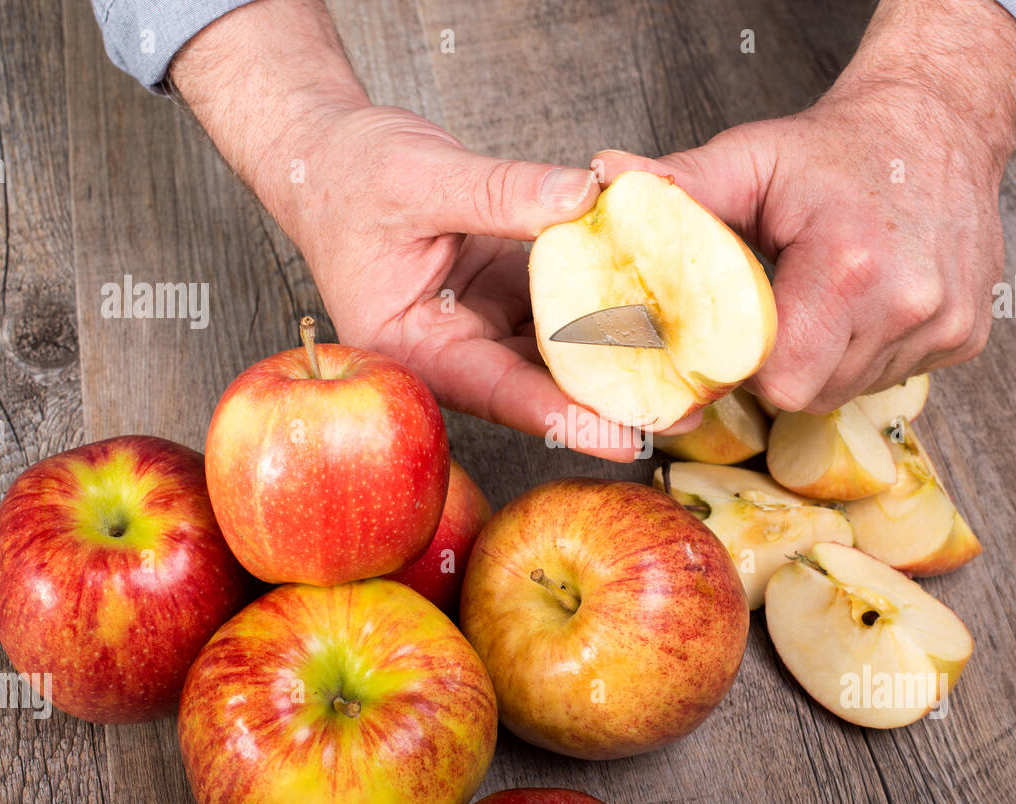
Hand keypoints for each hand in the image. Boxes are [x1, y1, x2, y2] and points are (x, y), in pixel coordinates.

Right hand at [172, 0, 665, 460]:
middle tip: (683, 413)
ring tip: (686, 368)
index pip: (499, 393)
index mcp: (412, 351)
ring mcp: (482, 328)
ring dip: (618, 357)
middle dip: (609, 401)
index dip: (564, 416)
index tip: (626, 438)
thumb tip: (586, 198)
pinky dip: (605, 303)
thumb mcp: (421, 178)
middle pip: (539, 386)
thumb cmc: (349, 174)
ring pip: (559, 352)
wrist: (329, 154)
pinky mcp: (507, 300)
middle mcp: (451, 353)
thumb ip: (503, 191)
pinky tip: (657, 304)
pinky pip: (565, 309)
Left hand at [592, 0, 1015, 411]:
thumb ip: (680, 185)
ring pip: (851, 390)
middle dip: (778, 368)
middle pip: (812, 393)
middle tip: (769, 316)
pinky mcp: (968, 336)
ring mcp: (946, 323)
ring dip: (822, 362)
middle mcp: (909, 302)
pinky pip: (892, 375)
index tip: (729, 333)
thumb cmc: (839, 148)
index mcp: (851, 263)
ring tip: (817, 303)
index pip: (777, 377)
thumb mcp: (751, 157)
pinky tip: (861, 305)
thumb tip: (601, 183)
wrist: (938, 122)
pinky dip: (865, 353)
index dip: (742, 365)